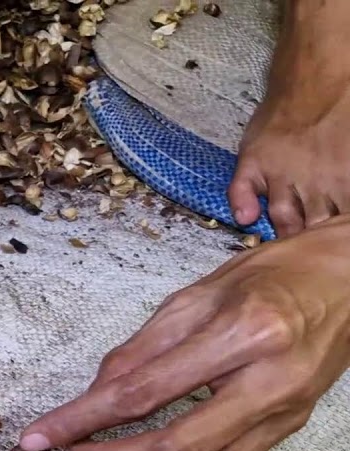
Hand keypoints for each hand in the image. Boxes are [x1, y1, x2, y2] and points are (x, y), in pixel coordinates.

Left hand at [18, 219, 349, 450]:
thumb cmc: (273, 275)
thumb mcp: (195, 294)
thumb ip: (139, 350)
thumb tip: (90, 396)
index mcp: (242, 334)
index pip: (142, 393)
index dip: (80, 419)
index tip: (38, 435)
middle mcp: (268, 383)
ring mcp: (282, 416)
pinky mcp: (285, 434)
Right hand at [228, 0, 349, 235]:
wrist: (320, 71)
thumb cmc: (347, 104)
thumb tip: (345, 208)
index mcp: (344, 180)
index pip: (339, 222)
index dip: (335, 235)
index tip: (334, 242)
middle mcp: (312, 182)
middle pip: (311, 226)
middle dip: (311, 239)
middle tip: (308, 249)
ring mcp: (280, 173)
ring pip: (281, 216)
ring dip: (284, 232)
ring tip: (284, 247)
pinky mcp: (254, 161)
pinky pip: (241, 190)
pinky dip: (241, 205)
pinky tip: (245, 218)